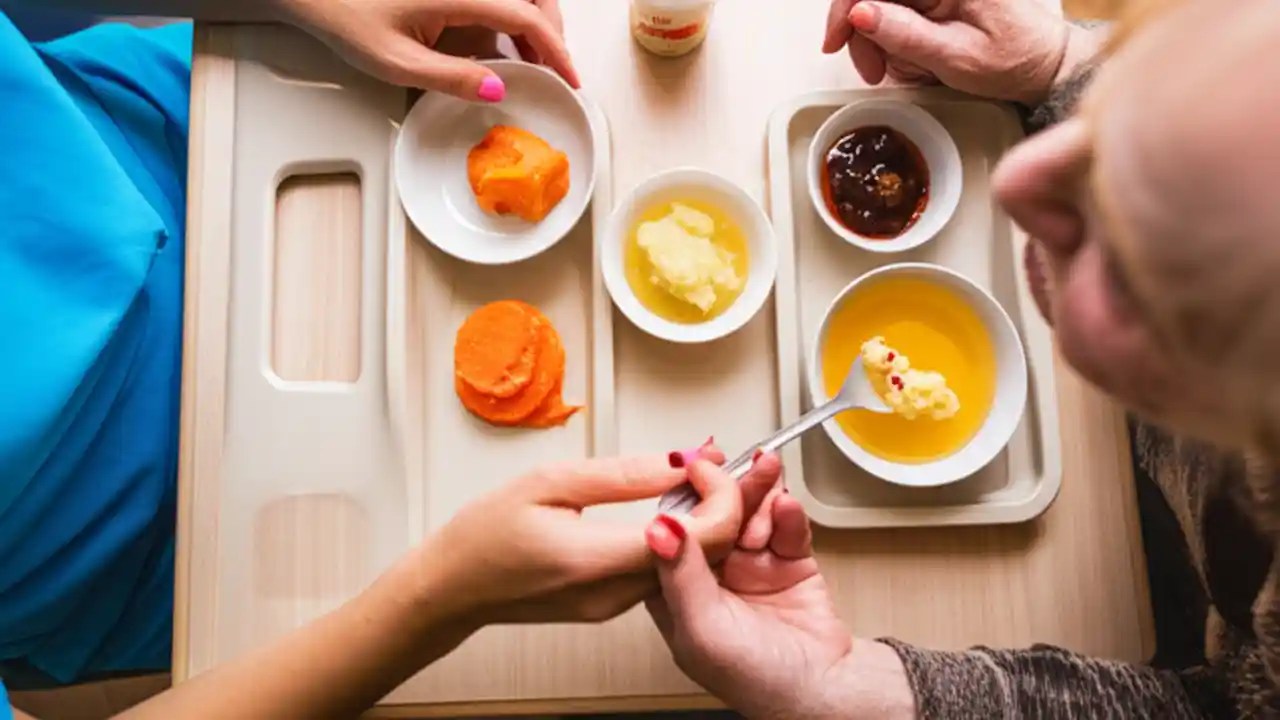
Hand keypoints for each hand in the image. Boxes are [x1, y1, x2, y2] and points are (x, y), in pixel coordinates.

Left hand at [280, 0, 578, 100]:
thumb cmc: (348, 18)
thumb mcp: (398, 62)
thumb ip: (451, 78)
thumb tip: (498, 89)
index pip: (527, 18)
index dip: (557, 51)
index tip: (569, 80)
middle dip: (555, 33)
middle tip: (558, 71)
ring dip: (538, 21)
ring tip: (538, 62)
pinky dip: (516, 15)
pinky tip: (509, 44)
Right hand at [413, 447, 776, 624]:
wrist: (452, 588)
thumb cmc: (484, 534)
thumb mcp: (549, 482)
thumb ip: (621, 475)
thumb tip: (678, 462)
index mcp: (599, 560)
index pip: (701, 540)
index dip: (721, 496)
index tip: (702, 463)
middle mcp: (615, 593)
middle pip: (706, 555)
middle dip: (718, 502)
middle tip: (703, 460)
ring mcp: (616, 606)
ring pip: (690, 565)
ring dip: (699, 518)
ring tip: (686, 475)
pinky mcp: (612, 606)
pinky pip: (664, 571)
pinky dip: (677, 537)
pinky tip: (663, 505)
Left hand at [646, 454, 914, 718]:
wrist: (825, 693)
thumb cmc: (755, 680)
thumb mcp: (702, 628)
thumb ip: (680, 574)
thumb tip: (657, 528)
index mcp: (678, 592)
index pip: (674, 531)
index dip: (683, 496)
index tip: (692, 467)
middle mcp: (712, 575)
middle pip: (714, 513)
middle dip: (726, 486)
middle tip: (734, 461)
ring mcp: (751, 566)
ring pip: (750, 512)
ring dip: (758, 490)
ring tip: (766, 469)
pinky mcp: (789, 562)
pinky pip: (785, 526)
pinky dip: (787, 513)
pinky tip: (785, 506)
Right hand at [823, 0, 1089, 104]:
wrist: (1042, 63)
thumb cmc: (1012, 60)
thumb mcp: (956, 57)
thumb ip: (905, 34)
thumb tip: (860, 13)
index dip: (844, 5)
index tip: (836, 41)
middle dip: (860, 29)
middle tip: (871, 69)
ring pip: (876, 2)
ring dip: (875, 37)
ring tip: (899, 68)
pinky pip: (893, 8)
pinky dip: (889, 34)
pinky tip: (906, 55)